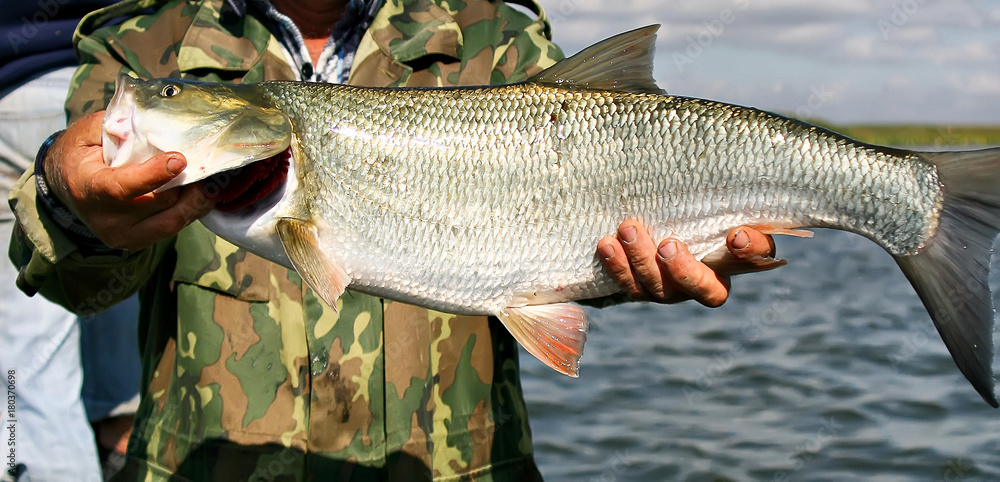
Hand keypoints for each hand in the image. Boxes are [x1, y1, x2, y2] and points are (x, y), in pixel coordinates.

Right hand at [42, 111, 214, 250]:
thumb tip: (149, 123)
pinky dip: (189, 211)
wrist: (68, 187)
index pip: (123, 188)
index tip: (179, 159)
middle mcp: (106, 219)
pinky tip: (201, 194)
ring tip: (211, 181)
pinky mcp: (137, 242)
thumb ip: (116, 126)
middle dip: (184, 183)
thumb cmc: (81, 154)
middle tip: (206, 163)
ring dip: (195, 201)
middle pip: (157, 202)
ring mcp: (123, 235)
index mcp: (88, 188)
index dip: (153, 175)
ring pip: (171, 221)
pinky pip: (171, 229)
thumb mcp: (88, 133)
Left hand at [596, 220, 775, 306]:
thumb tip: (737, 229)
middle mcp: (706, 283)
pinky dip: (617, 265)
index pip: (753, 260)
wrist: (661, 221)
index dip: (748, 252)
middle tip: (668, 245)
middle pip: (701, 289)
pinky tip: (607, 244)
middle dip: (683, 269)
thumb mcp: (720, 204)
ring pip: (659, 287)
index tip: (736, 236)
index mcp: (737, 259)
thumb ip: (734, 208)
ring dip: (641, 260)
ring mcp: (673, 290)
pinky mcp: (643, 288)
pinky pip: (630, 284)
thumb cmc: (698, 211)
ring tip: (628, 229)